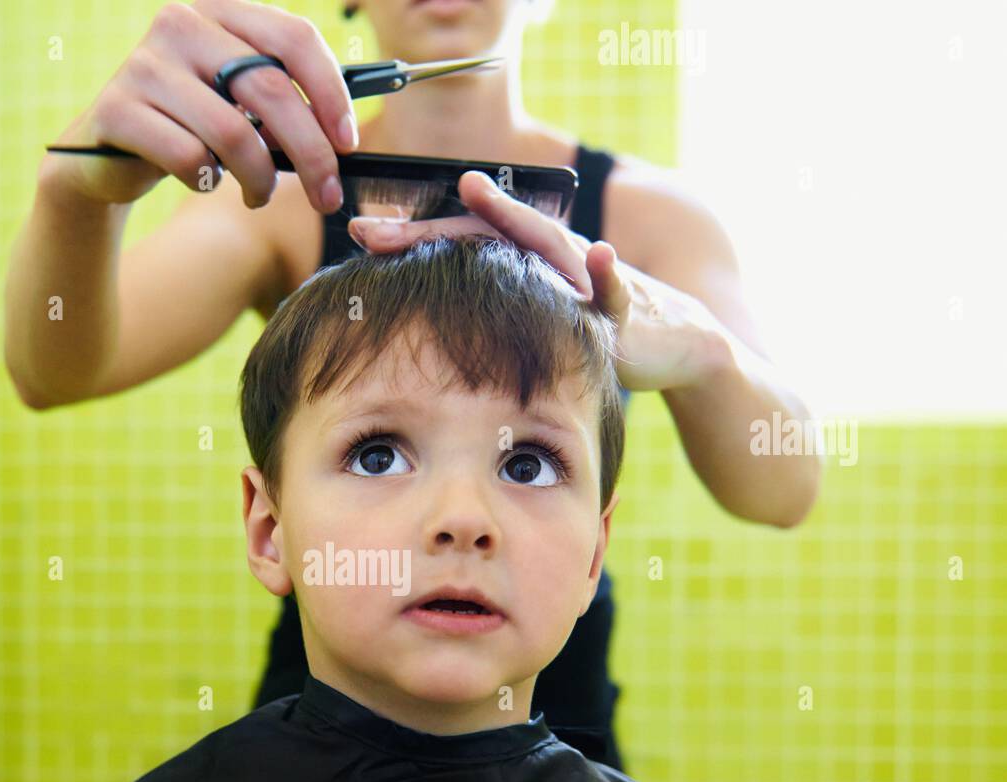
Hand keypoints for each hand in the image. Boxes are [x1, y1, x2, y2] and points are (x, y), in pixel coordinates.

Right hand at [41, 0, 358, 212]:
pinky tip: (207, 183)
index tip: (348, 144)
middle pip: (270, 91)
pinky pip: (188, 157)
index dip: (331, 94)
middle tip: (326, 196)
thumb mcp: (237, 103)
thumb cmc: (190, 128)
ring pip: (233, 132)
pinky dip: (209, 182)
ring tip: (258, 195)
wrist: (106, 157)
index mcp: (221, 10)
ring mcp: (145, 64)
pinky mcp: (118, 109)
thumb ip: (282, 101)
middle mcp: (182, 24)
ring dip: (260, 178)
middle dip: (311, 153)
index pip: (293, 38)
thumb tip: (342, 137)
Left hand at [348, 170, 721, 393]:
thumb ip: (490, 324)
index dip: (410, 238)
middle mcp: (548, 258)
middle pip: (484, 235)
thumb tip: (427, 337)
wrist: (673, 341)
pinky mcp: (622, 307)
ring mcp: (584, 275)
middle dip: (428, 229)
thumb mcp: (532, 329)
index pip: (458, 245)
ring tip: (475, 192)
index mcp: (521, 266)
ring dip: (513, 215)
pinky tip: (599, 256)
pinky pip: (615, 289)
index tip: (357, 234)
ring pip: (547, 242)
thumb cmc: (590, 334)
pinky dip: (607, 273)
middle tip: (372, 228)